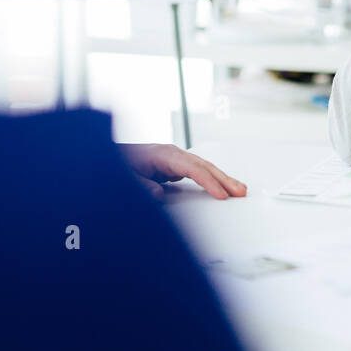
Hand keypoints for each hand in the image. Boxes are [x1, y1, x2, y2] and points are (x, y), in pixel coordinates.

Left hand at [120, 143, 247, 199]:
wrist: (109, 155)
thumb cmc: (119, 162)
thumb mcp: (127, 176)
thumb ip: (142, 186)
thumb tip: (159, 195)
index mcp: (165, 154)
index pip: (193, 169)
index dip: (209, 182)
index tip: (222, 195)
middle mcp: (174, 154)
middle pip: (205, 166)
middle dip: (224, 179)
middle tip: (241, 192)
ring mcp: (176, 159)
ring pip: (205, 168)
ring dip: (222, 179)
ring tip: (239, 190)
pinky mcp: (176, 166)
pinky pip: (199, 172)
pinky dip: (212, 179)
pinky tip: (222, 187)